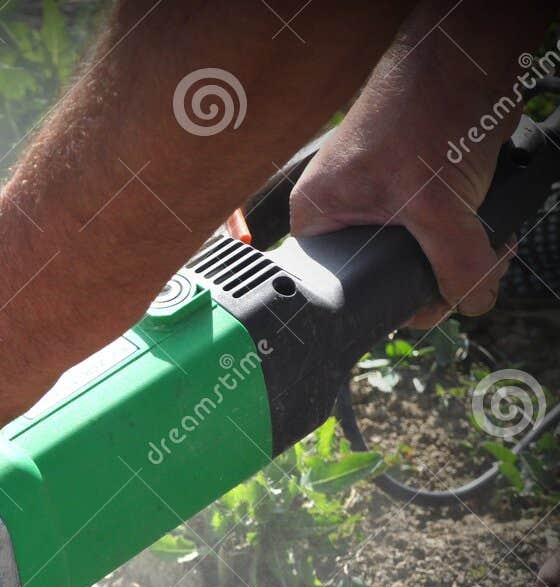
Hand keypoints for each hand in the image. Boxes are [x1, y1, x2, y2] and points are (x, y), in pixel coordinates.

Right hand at [289, 67, 516, 327]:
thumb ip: (455, 265)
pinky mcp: (421, 188)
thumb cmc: (425, 109)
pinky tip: (492, 223)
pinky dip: (473, 233)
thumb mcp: (436, 206)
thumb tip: (474, 302)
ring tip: (490, 241)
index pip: (345, 287)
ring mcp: (385, 199)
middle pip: (391, 274)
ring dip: (465, 256)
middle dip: (441, 276)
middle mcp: (346, 211)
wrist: (468, 57)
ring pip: (424, 254)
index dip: (393, 298)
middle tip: (473, 268)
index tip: (434, 296)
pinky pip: (444, 230)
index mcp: (319, 218)